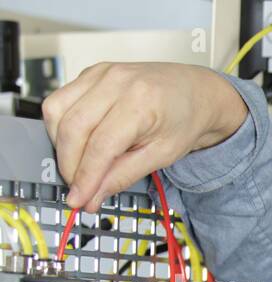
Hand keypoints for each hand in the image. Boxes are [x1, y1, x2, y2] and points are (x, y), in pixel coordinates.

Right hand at [42, 62, 248, 212]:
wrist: (196, 92)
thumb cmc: (184, 120)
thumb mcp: (163, 155)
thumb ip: (124, 175)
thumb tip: (93, 196)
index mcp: (141, 103)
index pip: (101, 146)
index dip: (86, 177)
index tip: (79, 199)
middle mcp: (117, 82)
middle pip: (74, 128)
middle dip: (69, 165)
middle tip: (77, 189)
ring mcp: (101, 74)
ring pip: (57, 110)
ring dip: (59, 145)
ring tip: (76, 167)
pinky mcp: (91, 73)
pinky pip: (60, 100)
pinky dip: (61, 126)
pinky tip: (77, 143)